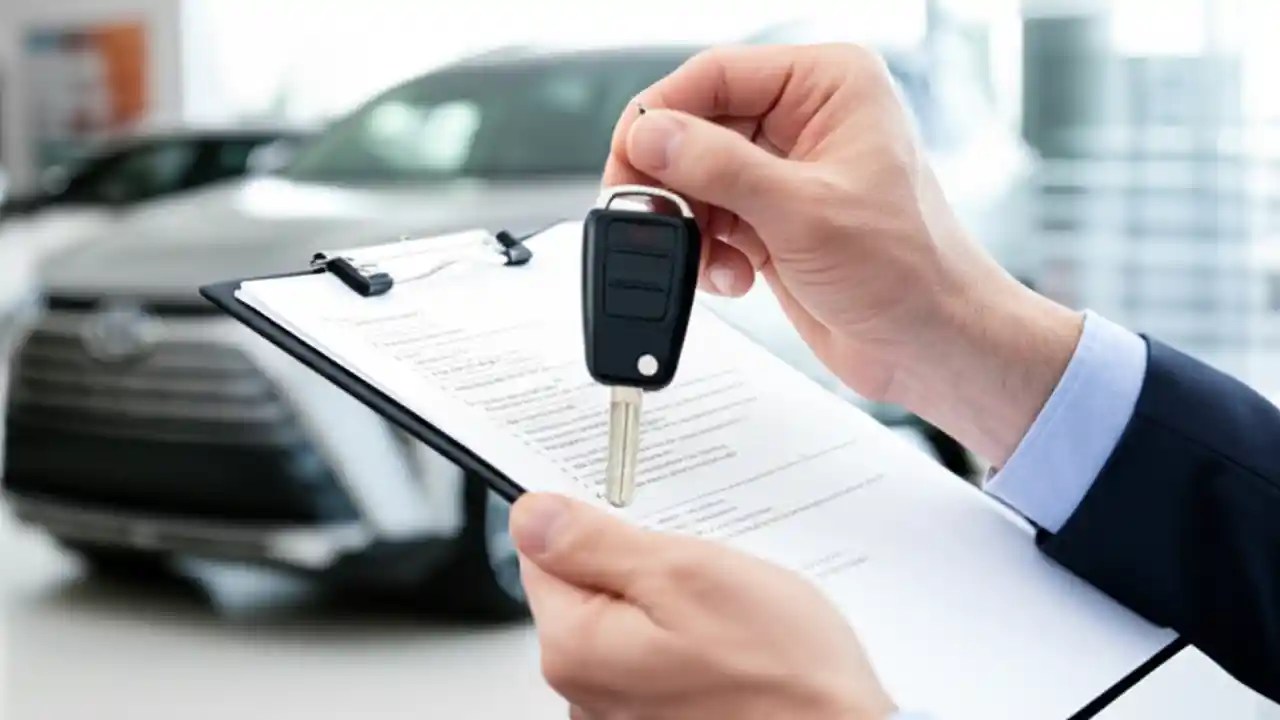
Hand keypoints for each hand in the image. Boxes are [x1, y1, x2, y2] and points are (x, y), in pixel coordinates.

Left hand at [510, 493, 896, 719]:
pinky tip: (733, 643)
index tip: (641, 518)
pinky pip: (657, 657)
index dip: (593, 523)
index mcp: (575, 648)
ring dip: (670, 603)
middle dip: (640, 564)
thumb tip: (532, 516)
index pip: (542, 554)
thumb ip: (596, 543)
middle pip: (586, 589)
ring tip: (729, 611)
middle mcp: (585, 692)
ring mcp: (623, 714)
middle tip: (702, 567)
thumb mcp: (688, 575)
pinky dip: (688, 640)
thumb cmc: (781, 676)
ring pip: (628, 621)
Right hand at [604, 44, 1081, 464]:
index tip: (630, 157)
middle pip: (697, 127)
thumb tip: (650, 134)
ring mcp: (788, 172)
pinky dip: (708, 251)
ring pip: (698, 178)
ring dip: (690, 223)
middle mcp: (806, 119)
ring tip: (707, 257)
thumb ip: (719, 168)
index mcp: (829, 85)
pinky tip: (732, 276)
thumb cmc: (909, 271)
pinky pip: (713, 220)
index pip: (717, 74)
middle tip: (649, 218)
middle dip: (671, 179)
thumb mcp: (803, 212)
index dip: (663, 114)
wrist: (933, 347)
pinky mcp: (776, 220)